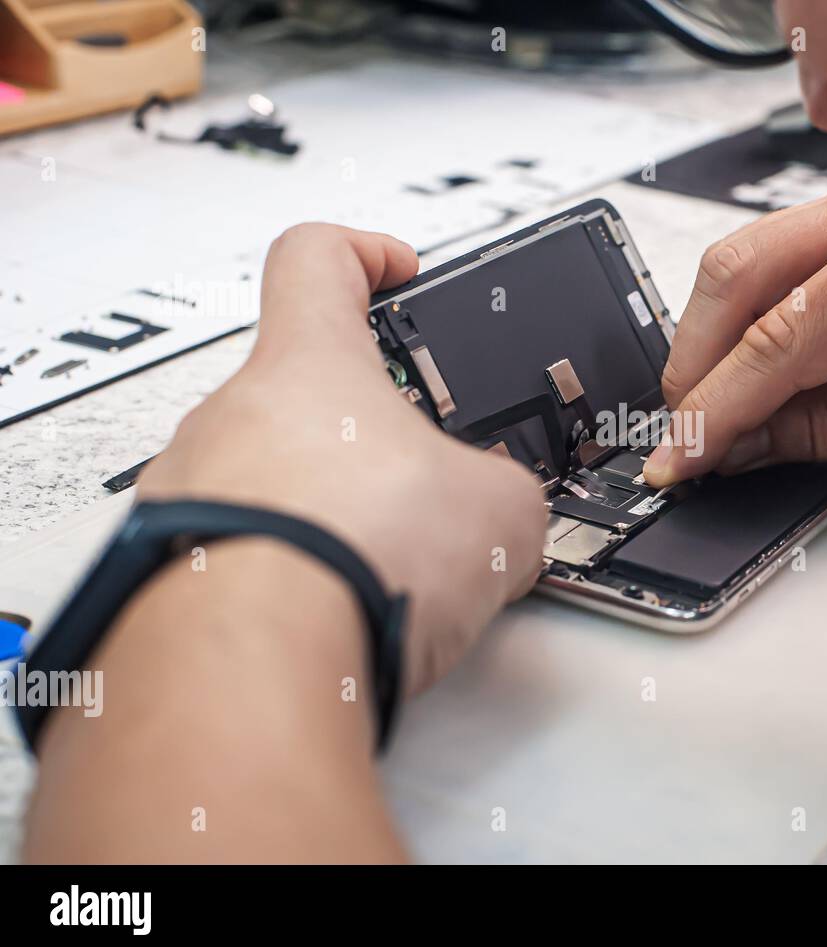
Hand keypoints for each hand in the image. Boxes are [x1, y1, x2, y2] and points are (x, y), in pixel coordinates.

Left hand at [137, 224, 546, 693]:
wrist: (258, 667)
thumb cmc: (349, 559)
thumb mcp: (500, 512)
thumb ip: (507, 492)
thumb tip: (508, 517)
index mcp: (309, 366)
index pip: (317, 258)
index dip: (365, 253)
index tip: (397, 270)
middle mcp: (230, 417)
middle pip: (301, 390)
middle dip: (368, 434)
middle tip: (420, 477)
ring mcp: (191, 493)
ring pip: (269, 479)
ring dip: (327, 509)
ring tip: (387, 567)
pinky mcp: (171, 571)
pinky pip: (240, 551)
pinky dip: (290, 572)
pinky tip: (338, 614)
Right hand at [644, 168, 826, 486]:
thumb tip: (741, 444)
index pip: (777, 341)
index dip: (716, 412)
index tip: (678, 459)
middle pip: (737, 279)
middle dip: (698, 369)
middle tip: (687, 440)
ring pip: (742, 262)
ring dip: (713, 342)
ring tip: (713, 414)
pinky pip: (772, 260)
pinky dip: (745, 320)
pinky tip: (746, 374)